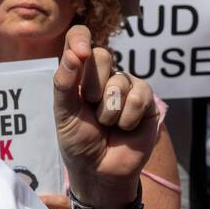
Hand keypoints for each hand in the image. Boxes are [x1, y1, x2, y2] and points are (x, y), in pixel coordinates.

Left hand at [53, 25, 158, 208]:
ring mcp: (126, 86)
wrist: (99, 171)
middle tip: (90, 108)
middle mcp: (103, 75)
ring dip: (109, 110)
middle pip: (101, 55)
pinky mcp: (147, 100)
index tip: (80, 51)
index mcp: (79, 73)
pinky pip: (139, 95)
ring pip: (119, 79)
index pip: (79, 38)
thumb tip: (76, 52)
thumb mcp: (63, 112)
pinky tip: (125, 128)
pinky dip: (128, 116)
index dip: (80, 37)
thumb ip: (65, 82)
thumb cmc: (78, 141)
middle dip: (92, 87)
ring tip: (107, 125)